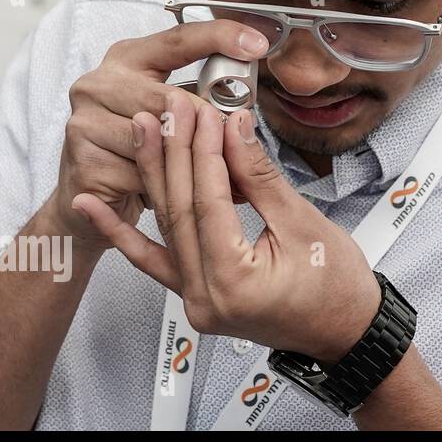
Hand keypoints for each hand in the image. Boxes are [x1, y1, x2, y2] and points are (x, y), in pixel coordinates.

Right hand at [48, 19, 270, 252]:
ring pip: (161, 141)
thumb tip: (246, 120)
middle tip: (235, 147)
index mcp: (129, 60)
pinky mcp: (82, 161)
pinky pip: (144, 176)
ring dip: (192, 165)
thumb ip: (202, 108)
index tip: (257, 44)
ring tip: (209, 179)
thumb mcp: (171, 119)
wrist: (87, 203)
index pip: (179, 40)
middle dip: (209, 127)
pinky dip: (167, 190)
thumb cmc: (139, 153)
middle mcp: (100, 83)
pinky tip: (172, 197)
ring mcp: (84, 122)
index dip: (220, 37)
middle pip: (173, 99)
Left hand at [72, 94, 379, 362]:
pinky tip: (96, 208)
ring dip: (153, 177)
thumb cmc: (338, 289)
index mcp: (235, 283)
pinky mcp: (195, 295)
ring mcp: (195, 300)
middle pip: (180, 211)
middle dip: (176, 153)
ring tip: (141, 131)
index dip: (205, 151)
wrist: (346, 332)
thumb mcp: (304, 225)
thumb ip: (260, 178)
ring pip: (166, 228)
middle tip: (170, 109)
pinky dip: (124, 233)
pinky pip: (154, 261)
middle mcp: (204, 298)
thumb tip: (235, 130)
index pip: (208, 202)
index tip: (205, 112)